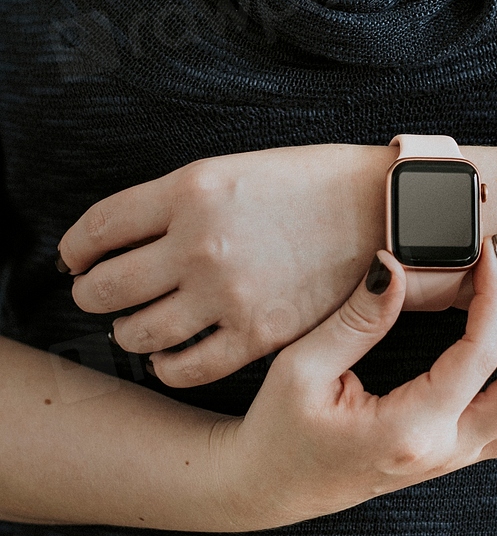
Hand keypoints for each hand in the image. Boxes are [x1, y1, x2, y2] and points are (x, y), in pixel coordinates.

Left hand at [60, 144, 393, 387]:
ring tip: (134, 324)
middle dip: (90, 292)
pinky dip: (165, 365)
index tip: (75, 258)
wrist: (383, 210)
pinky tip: (168, 354)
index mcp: (190, 190)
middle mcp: (199, 244)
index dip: (74, 249)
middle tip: (98, 292)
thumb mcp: (233, 168)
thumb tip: (121, 236)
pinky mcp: (258, 336)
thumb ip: (176, 202)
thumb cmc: (311, 182)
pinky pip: (185, 368)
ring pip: (136, 331)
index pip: (96, 229)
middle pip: (103, 286)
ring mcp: (227, 294)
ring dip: (124, 330)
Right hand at [209, 237, 496, 530]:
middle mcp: (443, 449)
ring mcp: (452, 457)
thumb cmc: (279, 429)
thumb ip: (357, 318)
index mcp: (408, 429)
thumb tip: (396, 264)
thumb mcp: (304, 367)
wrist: (269, 486)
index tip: (490, 252)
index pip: (478, 356)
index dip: (494, 296)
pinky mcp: (450, 453)